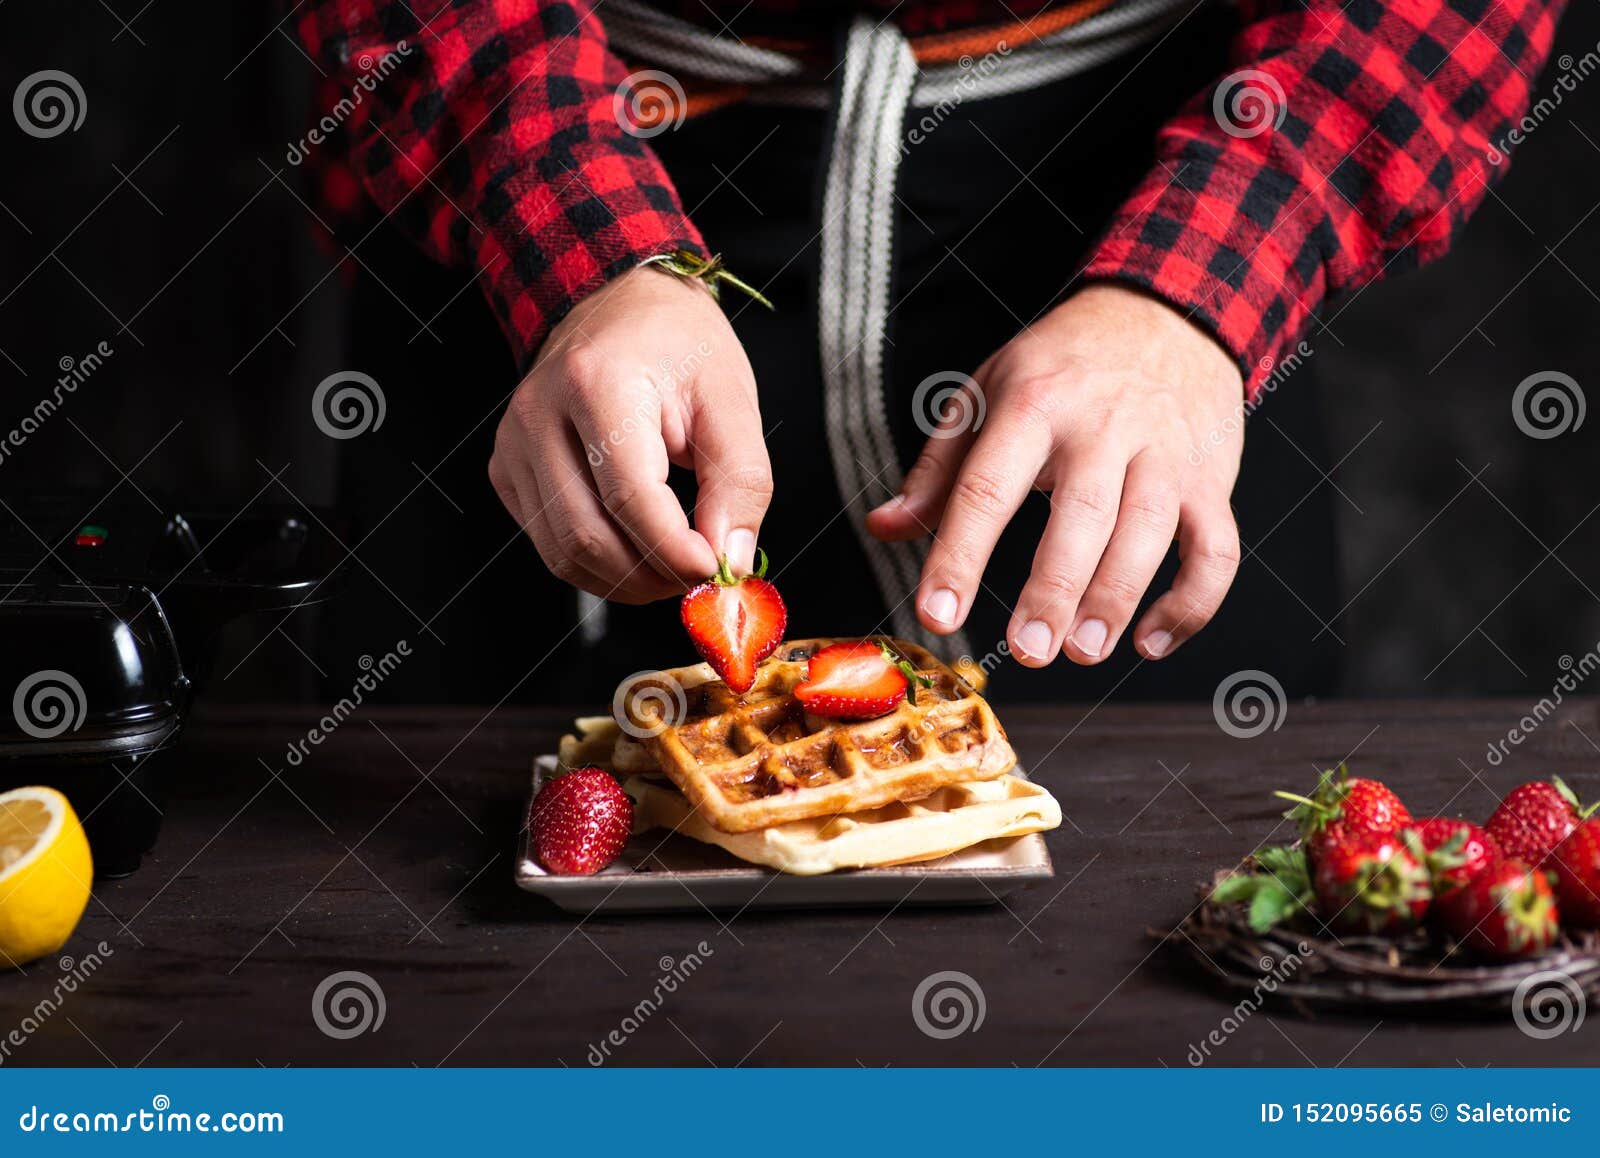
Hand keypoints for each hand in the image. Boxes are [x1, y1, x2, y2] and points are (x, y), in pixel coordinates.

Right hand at [490, 267, 770, 602]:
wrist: (620, 304)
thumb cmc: (678, 345)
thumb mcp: (731, 397)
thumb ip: (740, 480)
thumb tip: (729, 559)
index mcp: (597, 383)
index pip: (629, 497)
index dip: (674, 550)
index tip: (715, 571)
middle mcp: (540, 413)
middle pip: (588, 536)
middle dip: (652, 576)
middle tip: (699, 576)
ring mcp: (514, 444)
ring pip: (563, 553)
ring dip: (626, 581)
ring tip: (673, 566)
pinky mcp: (507, 469)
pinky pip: (549, 544)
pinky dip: (599, 565)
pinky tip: (637, 548)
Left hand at [867, 283, 1244, 665]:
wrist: (1169, 311)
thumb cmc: (1063, 365)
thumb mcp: (987, 392)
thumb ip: (938, 470)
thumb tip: (883, 527)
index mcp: (1032, 406)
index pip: (987, 487)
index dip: (959, 555)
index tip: (937, 614)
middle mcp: (1102, 427)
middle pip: (1080, 515)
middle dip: (1053, 591)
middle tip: (1028, 650)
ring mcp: (1164, 453)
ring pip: (1148, 532)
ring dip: (1117, 599)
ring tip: (1082, 652)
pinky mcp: (1210, 480)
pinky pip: (1214, 549)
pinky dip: (1191, 603)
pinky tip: (1152, 641)